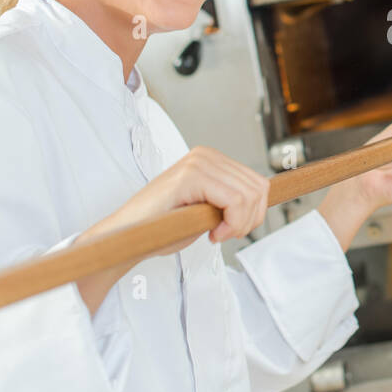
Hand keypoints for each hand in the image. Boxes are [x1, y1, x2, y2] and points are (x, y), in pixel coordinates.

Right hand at [89, 145, 269, 255]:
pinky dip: (231, 224)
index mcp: (212, 159)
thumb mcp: (208, 209)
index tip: (233, 229)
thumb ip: (233, 200)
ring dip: (239, 224)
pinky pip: (234, 201)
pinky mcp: (190, 176)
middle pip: (259, 188)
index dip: (254, 213)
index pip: (258, 182)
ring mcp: (197, 163)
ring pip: (249, 196)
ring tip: (216, 233)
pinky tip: (212, 233)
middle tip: (225, 234)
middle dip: (249, 220)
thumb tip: (262, 201)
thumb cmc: (164, 225)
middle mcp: (206, 155)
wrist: (129, 235)